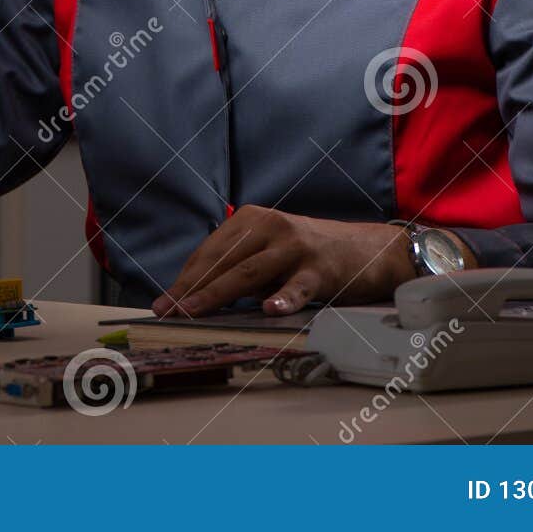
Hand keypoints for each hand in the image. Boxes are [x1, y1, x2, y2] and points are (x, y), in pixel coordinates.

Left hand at [151, 206, 413, 317]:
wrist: (369, 249)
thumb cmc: (309, 255)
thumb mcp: (269, 249)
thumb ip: (238, 265)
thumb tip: (196, 296)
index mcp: (251, 220)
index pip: (209, 252)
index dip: (184, 278)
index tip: (163, 303)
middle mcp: (269, 227)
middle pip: (222, 262)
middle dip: (191, 289)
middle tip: (169, 312)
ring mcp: (295, 247)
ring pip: (249, 272)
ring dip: (218, 294)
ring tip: (195, 312)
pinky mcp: (321, 268)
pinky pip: (298, 286)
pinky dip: (284, 296)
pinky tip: (270, 309)